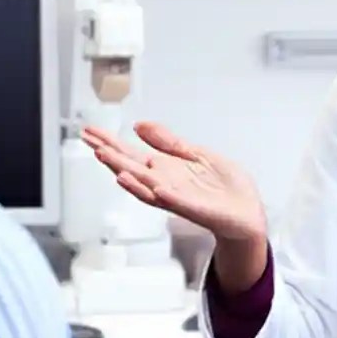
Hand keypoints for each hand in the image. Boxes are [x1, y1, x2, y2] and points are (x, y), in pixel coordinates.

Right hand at [81, 122, 267, 242]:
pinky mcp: (199, 209)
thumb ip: (167, 142)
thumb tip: (138, 125)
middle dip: (111, 157)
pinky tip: (154, 186)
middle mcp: (165, 184)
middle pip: (132, 169)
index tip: (89, 131)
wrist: (247, 212)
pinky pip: (179, 202)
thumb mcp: (195, 153)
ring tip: (109, 160)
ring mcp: (179, 198)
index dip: (110, 143)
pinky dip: (166, 194)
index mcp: (165, 169)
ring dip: (128, 175)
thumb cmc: (222, 186)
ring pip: (147, 187)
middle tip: (90, 143)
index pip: (131, 155)